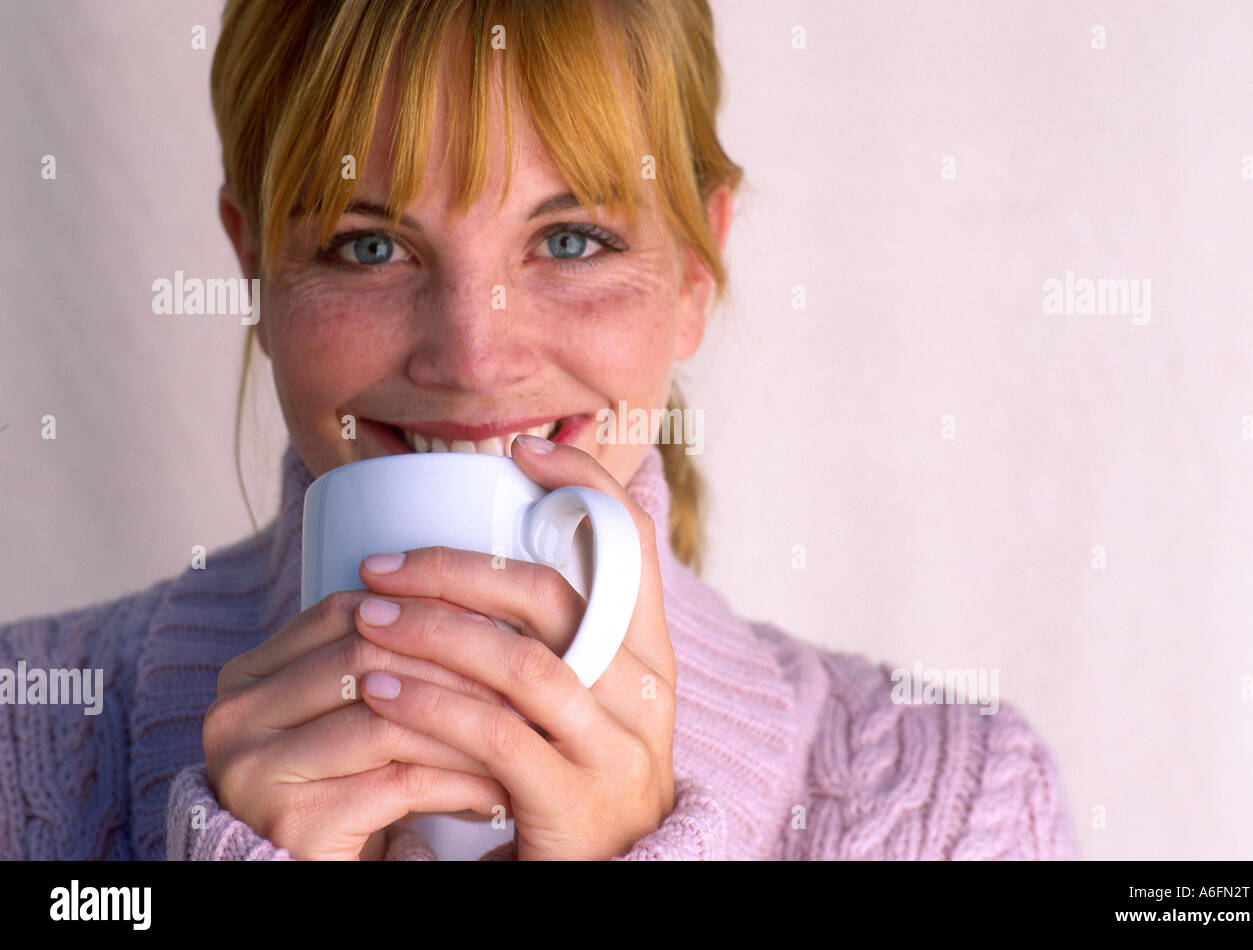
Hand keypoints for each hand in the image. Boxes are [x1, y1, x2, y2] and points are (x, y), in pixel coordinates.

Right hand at [202, 589, 512, 859]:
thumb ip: (380, 661)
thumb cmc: (341, 792)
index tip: (487, 625)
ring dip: (467, 725)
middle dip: (452, 665)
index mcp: (246, 675)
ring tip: (518, 732)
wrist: (308, 878)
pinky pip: (402, 780)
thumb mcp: (351, 715)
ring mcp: (256, 770)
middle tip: (513, 678)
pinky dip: (461, 781)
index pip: (342, 612)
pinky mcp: (294, 821)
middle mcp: (235, 716)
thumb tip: (473, 608)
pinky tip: (496, 787)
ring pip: (390, 718)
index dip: (421, 611)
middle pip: (366, 657)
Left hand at [354, 436, 676, 859]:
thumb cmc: (572, 774)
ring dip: (432, 631)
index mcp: (648, 650)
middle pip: (556, 596)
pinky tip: (380, 689)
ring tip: (366, 618)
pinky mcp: (573, 798)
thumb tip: (480, 561)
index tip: (522, 451)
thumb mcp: (581, 700)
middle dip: (458, 570)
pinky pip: (495, 735)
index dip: (585, 484)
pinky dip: (431, 705)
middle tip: (381, 566)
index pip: (634, 542)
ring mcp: (615, 746)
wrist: (606, 877)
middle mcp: (645, 689)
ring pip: (520, 661)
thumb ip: (553, 637)